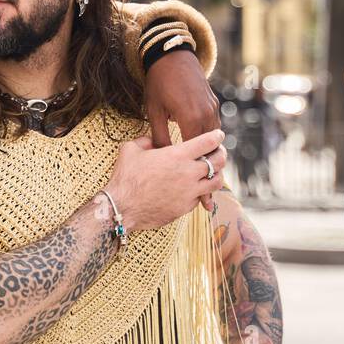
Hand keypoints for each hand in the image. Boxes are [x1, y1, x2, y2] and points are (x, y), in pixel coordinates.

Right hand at [105, 128, 226, 232]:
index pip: (208, 142)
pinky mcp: (185, 208)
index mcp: (177, 155)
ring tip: (214, 171)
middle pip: (218, 161)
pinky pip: (201, 197)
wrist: (122, 208)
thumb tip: (153, 141)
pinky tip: (196, 187)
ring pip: (216, 182)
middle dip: (221, 154)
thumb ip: (146, 141)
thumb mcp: (131, 149)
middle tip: (219, 152)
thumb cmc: (125, 177)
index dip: (216, 136)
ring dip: (217, 174)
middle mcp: (188, 173)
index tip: (219, 135)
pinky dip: (202, 191)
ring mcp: (189, 192)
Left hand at [145, 49, 221, 208]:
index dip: (197, 175)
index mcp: (191, 118)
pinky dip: (211, 140)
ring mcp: (212, 107)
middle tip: (207, 193)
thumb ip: (160, 137)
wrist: (172, 54)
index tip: (201, 197)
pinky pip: (214, 126)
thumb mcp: (154, 110)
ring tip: (207, 175)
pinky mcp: (213, 102)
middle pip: (211, 150)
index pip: (197, 154)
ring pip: (215, 138)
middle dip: (209, 170)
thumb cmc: (158, 82)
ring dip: (211, 155)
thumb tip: (161, 159)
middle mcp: (207, 114)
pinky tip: (205, 150)